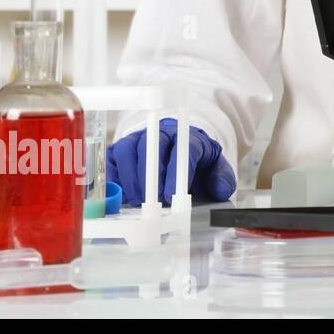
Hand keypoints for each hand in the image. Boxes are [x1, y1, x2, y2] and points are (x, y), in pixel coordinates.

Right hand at [107, 118, 236, 204]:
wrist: (181, 148)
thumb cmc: (197, 161)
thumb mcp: (215, 168)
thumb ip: (221, 178)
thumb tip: (222, 190)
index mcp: (190, 137)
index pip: (184, 149)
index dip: (175, 172)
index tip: (170, 194)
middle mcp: (163, 133)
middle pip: (152, 146)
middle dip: (150, 176)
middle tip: (150, 201)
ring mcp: (139, 138)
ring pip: (128, 150)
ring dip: (130, 177)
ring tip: (135, 200)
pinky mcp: (120, 148)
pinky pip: (111, 158)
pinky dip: (113, 176)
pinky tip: (119, 194)